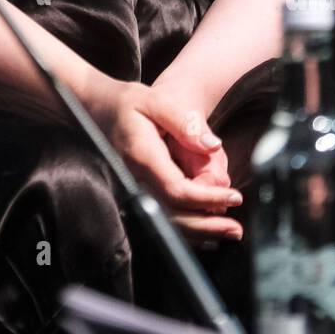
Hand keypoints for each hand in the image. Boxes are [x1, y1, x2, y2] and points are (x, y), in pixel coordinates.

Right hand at [86, 80, 242, 241]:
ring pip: (167, 221)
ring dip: (198, 231)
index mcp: (142, 157)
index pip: (177, 190)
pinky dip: (185, 226)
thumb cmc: (127, 103)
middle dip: (206, 226)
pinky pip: (161, 215)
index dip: (207, 198)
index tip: (233, 196)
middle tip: (236, 230)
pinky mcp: (137, 191)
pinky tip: (205, 229)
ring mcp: (134, 189)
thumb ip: (185, 122)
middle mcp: (136, 179)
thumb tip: (212, 145)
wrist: (99, 109)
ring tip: (227, 232)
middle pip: (173, 215)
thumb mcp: (156, 101)